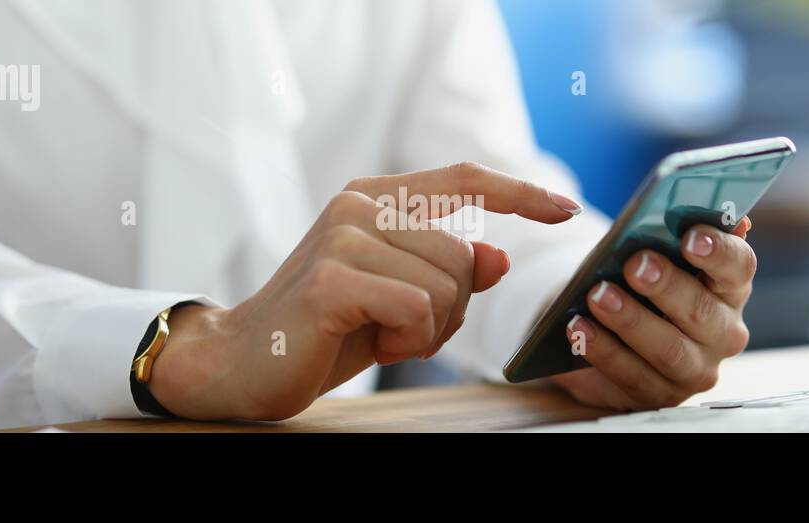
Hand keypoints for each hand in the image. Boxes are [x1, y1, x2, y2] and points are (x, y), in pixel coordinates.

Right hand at [150, 163, 581, 419]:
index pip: (463, 179)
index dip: (520, 192)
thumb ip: (446, 271)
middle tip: (397, 328)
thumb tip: (500, 256)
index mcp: (374, 198)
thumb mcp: (397, 296)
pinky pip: (419, 310)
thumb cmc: (324, 329)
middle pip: (464, 256)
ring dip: (425, 330)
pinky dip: (407, 340)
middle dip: (449, 310)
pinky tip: (368, 343)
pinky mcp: (332, 279)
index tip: (566, 211)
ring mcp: (342, 237)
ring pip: (447, 287)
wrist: (242, 362)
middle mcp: (358, 205)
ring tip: (375, 333)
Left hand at [553, 218, 754, 410]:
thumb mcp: (653, 251)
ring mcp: (694, 369)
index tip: (690, 236)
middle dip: (666, 286)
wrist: (608, 322)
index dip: (718, 251)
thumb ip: (673, 231)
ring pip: (669, 350)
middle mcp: (723, 332)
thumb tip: (702, 207)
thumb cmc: (639, 278)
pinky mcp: (659, 395)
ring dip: (631, 321)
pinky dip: (603, 350)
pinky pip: (632, 377)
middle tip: (634, 264)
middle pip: (701, 311)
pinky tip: (578, 328)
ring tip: (597, 295)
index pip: (739, 266)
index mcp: (730, 287)